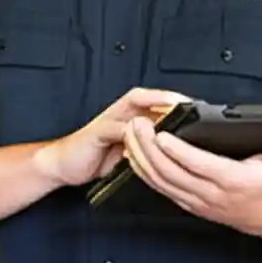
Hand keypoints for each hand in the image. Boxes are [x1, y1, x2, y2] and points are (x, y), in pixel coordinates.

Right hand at [34, 88, 189, 187]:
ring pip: (135, 107)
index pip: (156, 101)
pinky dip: (132, 132)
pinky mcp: (97, 132)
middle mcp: (120, 113)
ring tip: (175, 113)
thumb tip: (177, 148)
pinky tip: (147, 137)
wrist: (64, 164)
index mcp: (129, 116)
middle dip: (170, 100)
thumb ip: (148, 145)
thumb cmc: (97, 157)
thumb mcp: (128, 151)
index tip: (197, 107)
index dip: (176, 101)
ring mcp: (108, 120)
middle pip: (149, 98)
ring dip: (155, 109)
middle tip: (190, 105)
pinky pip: (117, 128)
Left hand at [123, 116, 261, 234]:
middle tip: (137, 126)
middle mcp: (210, 193)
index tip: (162, 135)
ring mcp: (196, 200)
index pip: (198, 165)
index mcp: (231, 181)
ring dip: (141, 158)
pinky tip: (134, 155)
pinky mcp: (187, 203)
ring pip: (160, 182)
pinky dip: (143, 171)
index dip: (178, 151)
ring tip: (130, 134)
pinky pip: (160, 188)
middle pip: (171, 172)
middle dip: (149, 149)